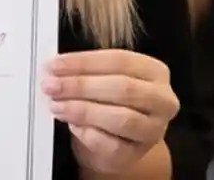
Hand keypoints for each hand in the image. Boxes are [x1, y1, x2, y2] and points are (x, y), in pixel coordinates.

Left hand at [43, 50, 178, 174]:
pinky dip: (88, 133)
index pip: (119, 60)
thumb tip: (55, 68)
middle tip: (52, 85)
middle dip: (81, 86)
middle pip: (122, 88)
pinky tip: (72, 125)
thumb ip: (86, 71)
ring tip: (57, 105)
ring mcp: (153, 129)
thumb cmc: (111, 101)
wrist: (119, 139)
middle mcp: (162, 100)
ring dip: (82, 110)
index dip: (85, 62)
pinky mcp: (137, 153)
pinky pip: (111, 144)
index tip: (56, 64)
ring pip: (120, 118)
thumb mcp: (104, 79)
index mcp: (155, 72)